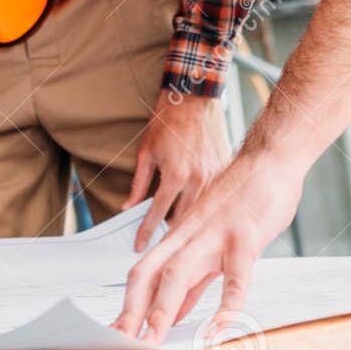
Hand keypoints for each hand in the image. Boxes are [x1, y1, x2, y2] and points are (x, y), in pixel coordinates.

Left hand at [114, 150, 304, 343]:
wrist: (268, 160)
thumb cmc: (241, 199)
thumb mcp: (210, 238)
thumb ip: (194, 277)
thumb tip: (174, 311)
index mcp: (179, 237)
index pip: (143, 272)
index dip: (128, 303)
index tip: (119, 332)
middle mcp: (189, 236)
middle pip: (150, 273)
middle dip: (134, 310)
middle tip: (124, 342)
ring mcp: (215, 236)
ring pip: (180, 273)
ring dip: (163, 308)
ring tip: (155, 339)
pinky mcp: (244, 239)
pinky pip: (235, 277)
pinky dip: (225, 305)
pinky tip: (218, 328)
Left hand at [122, 90, 230, 250]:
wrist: (191, 100)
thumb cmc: (167, 122)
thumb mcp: (146, 153)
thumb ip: (138, 184)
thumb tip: (128, 206)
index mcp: (176, 175)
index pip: (157, 213)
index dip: (146, 232)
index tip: (140, 244)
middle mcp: (197, 179)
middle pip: (183, 219)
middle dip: (170, 236)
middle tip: (159, 249)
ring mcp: (212, 176)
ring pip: (201, 212)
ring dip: (189, 225)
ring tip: (179, 240)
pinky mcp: (222, 171)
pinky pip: (212, 197)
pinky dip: (203, 208)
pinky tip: (198, 217)